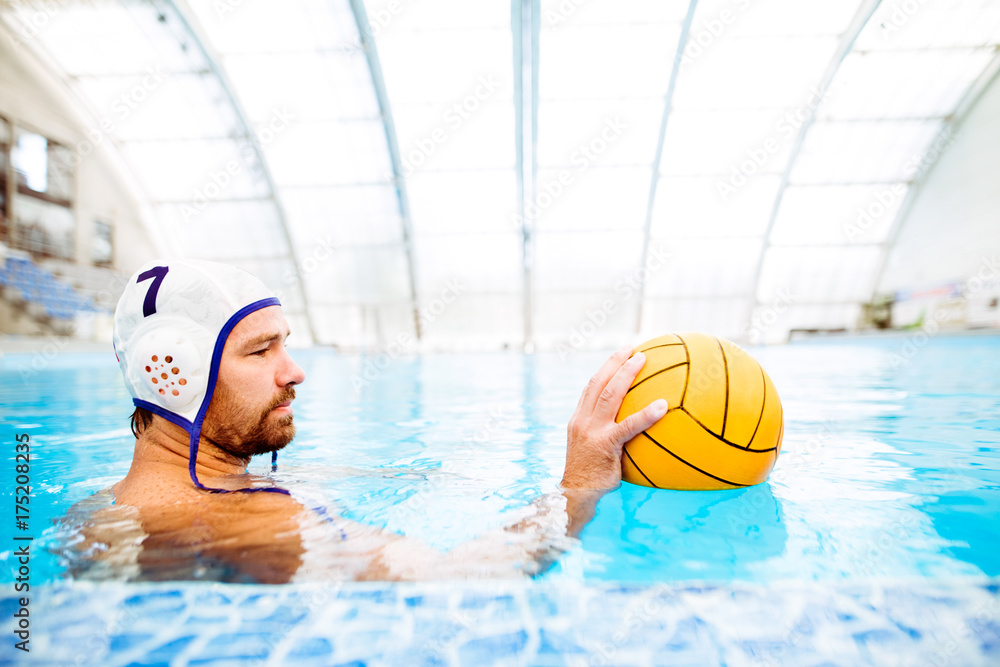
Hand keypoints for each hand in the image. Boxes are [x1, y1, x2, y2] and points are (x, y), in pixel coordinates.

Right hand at [561, 344, 668, 489]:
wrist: (576, 496)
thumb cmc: (590, 480)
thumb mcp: (593, 452)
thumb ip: (606, 437)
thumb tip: (634, 431)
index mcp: (579, 420)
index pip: (591, 387)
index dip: (605, 369)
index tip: (619, 356)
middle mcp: (582, 421)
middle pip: (598, 382)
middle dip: (615, 362)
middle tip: (633, 349)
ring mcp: (592, 431)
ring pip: (609, 394)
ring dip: (627, 374)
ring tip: (643, 360)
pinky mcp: (605, 445)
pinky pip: (628, 425)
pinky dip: (646, 414)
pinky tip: (663, 406)